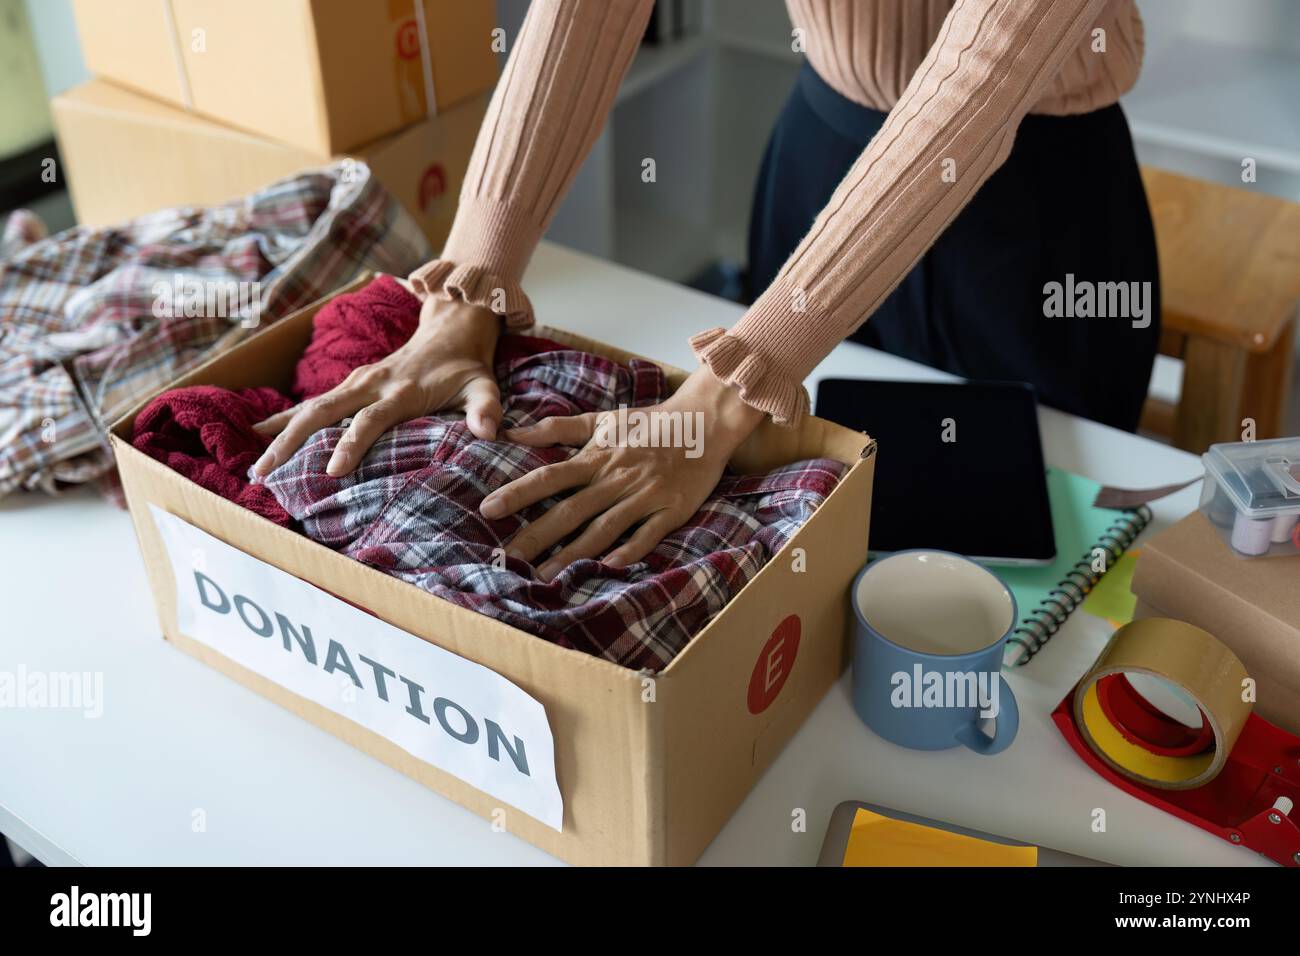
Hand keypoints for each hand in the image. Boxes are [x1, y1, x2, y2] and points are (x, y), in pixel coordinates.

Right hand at [252, 295, 500, 477]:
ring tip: (255, 469)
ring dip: (280, 436)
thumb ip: (486, 408)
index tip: (333, 471)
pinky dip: (284, 419)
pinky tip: (259, 435)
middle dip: (292, 443)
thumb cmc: (467, 368)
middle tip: (265, 474)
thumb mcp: (483, 386)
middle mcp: (370, 384)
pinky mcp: (349, 385)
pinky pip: (310, 404)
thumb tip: (489, 432)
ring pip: (309, 409)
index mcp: (400, 391)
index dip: (352, 443)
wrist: (450, 331)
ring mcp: (356, 382)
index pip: (370, 420)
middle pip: (322, 412)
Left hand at [480, 367, 765, 579]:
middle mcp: (615, 479)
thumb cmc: (649, 423)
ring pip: (603, 528)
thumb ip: (557, 428)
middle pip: (570, 510)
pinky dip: (631, 548)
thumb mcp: (602, 420)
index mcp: (597, 458)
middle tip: (507, 560)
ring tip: (546, 576)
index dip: (519, 493)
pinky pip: (648, 533)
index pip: (550, 477)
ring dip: (574, 553)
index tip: (488, 509)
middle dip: (537, 535)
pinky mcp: (671, 509)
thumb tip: (513, 432)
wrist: (704, 421)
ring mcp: (644, 496)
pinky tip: (610, 566)